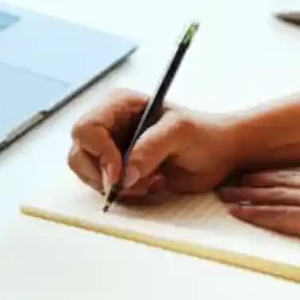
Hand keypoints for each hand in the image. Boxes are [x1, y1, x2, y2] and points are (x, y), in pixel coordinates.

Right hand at [68, 88, 237, 200]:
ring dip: (116, 187)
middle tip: (135, 184)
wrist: (219, 154)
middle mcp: (109, 125)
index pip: (87, 129)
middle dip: (104, 175)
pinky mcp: (117, 170)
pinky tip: (151, 185)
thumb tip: (124, 174)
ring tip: (150, 182)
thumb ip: (151, 148)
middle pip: (79, 153)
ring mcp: (111, 148)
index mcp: (119, 105)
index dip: (99, 154)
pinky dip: (124, 194)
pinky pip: (103, 188)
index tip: (120, 174)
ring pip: (87, 174)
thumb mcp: (180, 133)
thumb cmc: (204, 134)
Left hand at [217, 168, 299, 272]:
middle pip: (284, 181)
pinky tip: (237, 211)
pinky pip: (279, 215)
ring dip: (246, 194)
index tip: (260, 174)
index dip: (279, 176)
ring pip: (275, 195)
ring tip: (224, 193)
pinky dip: (255, 212)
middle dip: (255, 180)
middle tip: (231, 177)